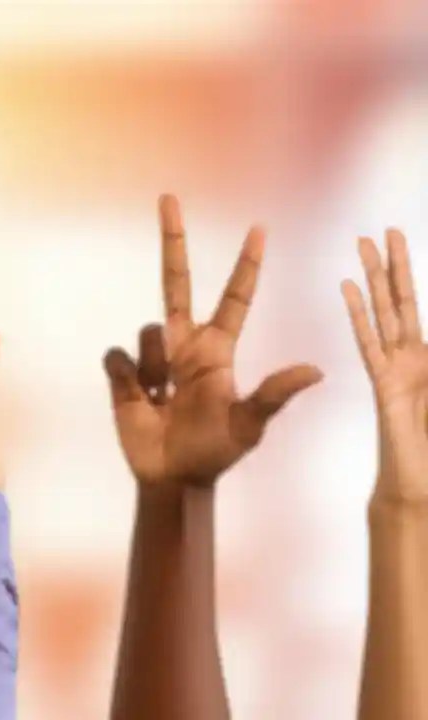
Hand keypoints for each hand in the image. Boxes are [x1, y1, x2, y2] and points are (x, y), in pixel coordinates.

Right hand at [102, 195, 321, 486]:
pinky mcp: (123, 375)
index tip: (260, 229)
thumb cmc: (215, 451)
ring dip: (154, 366)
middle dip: (172, 241)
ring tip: (164, 399)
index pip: (234, 298)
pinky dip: (128, 377)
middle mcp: (184, 345)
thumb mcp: (249, 425)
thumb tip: (316, 370)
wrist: (171, 478)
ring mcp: (152, 358)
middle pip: (175, 283)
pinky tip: (140, 400)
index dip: (246, 265)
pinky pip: (119, 357)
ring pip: (147, 332)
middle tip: (169, 199)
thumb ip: (275, 394)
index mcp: (217, 351)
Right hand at [341, 230, 427, 499]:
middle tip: (384, 231)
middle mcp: (411, 358)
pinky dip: (360, 314)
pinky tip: (349, 287)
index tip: (401, 246)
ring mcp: (395, 369)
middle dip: (394, 266)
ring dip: (374, 278)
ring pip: (383, 314)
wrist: (420, 485)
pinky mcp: (385, 384)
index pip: (417, 310)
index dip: (411, 278)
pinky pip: (370, 342)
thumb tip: (426, 344)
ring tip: (363, 245)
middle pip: (400, 302)